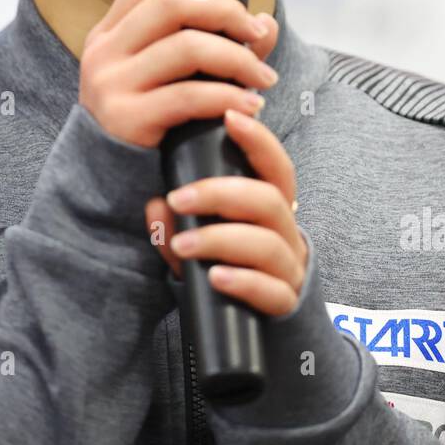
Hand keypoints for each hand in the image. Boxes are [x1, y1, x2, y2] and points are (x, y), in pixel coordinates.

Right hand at [78, 0, 280, 148]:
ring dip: (239, 59)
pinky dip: (229, 97)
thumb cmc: (150, 119)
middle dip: (225, 12)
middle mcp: (104, 51)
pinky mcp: (126, 119)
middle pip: (172, 4)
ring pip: (187, 48)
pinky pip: (188, 96)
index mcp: (109, 32)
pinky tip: (252, 106)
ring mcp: (110, 84)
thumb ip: (218, 45)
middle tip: (258, 34)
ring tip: (265, 78)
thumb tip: (267, 22)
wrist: (107, 179)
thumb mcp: (174, 76)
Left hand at [145, 107, 309, 316]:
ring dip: (219, 239)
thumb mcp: (205, 240)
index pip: (275, 165)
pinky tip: (215, 278)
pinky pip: (271, 291)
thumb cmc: (232, 268)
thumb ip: (180, 224)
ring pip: (265, 244)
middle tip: (178, 198)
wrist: (262, 327)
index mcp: (272, 206)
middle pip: (267, 200)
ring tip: (182, 244)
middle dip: (220, 194)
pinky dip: (242, 282)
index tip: (229, 116)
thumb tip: (155, 205)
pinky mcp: (285, 304)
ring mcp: (289, 268)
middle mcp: (286, 232)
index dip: (258, 139)